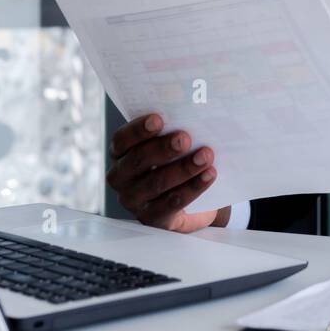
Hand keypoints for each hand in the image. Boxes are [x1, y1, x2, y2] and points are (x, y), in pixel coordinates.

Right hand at [107, 113, 222, 232]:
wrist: (186, 204)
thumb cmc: (173, 163)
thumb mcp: (167, 147)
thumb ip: (170, 131)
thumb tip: (191, 112)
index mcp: (120, 154)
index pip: (122, 140)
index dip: (138, 130)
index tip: (159, 119)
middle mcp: (120, 178)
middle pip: (138, 161)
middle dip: (163, 148)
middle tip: (185, 138)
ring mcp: (134, 201)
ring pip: (156, 183)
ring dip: (183, 168)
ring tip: (206, 155)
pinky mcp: (152, 218)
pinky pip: (173, 202)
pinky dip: (193, 187)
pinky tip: (209, 175)